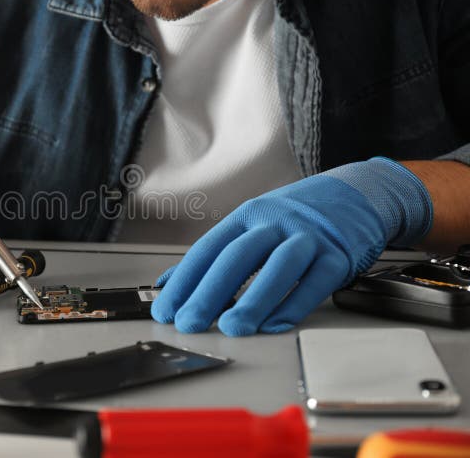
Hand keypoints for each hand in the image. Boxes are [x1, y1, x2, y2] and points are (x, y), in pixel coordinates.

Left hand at [151, 158, 432, 335]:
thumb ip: (215, 257)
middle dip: (209, 292)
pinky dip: (295, 304)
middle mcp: (275, 223)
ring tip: (232, 328)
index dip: (184, 281)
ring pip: (278, 267)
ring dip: (253, 300)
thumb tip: (169, 285)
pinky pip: (316, 282)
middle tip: (189, 323)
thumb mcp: (252, 226)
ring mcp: (308, 238)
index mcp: (247, 216)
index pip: (208, 249)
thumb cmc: (295, 219)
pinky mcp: (339, 256)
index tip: (165, 310)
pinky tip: (275, 325)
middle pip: (237, 256)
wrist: (357, 194)